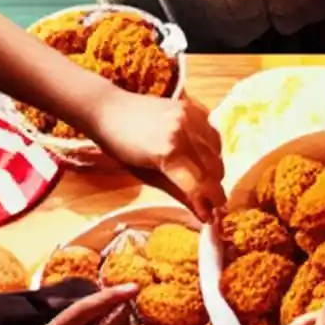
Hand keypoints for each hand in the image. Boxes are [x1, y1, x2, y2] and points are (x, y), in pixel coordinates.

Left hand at [87, 88, 225, 221]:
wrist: (108, 109)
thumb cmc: (120, 146)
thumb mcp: (146, 175)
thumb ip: (178, 193)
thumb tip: (202, 214)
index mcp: (167, 152)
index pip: (198, 184)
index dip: (207, 203)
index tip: (211, 217)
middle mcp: (184, 133)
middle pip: (213, 169)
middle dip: (213, 188)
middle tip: (210, 201)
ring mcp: (191, 117)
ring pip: (217, 153)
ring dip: (213, 170)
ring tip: (203, 178)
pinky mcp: (194, 108)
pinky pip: (213, 135)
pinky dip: (212, 149)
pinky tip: (201, 156)